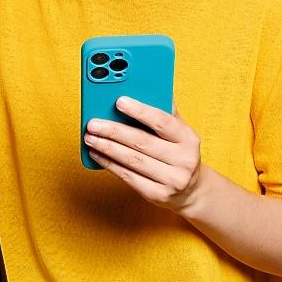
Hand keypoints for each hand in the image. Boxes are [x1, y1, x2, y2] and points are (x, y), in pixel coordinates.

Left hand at [83, 96, 204, 213]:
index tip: (118, 101)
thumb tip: (144, 86)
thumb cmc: (178, 152)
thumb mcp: (179, 132)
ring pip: (132, 160)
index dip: (140, 111)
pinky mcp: (157, 195)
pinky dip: (109, 164)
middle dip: (113, 131)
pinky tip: (96, 154)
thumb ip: (164, 111)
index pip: (162, 121)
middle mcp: (184, 160)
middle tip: (92, 123)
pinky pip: (128, 177)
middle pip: (142, 142)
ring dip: (107, 147)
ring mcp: (172, 180)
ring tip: (90, 137)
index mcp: (188, 139)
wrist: (191, 190)